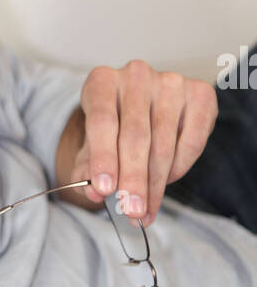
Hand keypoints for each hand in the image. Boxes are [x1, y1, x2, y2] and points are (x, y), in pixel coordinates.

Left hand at [63, 61, 217, 225]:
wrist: (138, 108)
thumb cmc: (111, 130)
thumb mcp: (91, 148)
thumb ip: (87, 171)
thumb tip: (94, 192)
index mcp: (101, 82)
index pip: (102, 122)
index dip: (103, 158)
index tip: (104, 189)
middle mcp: (136, 75)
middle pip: (135, 136)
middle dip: (133, 180)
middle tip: (131, 211)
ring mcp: (170, 82)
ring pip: (163, 143)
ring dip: (155, 184)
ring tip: (146, 210)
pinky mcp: (199, 94)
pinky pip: (191, 141)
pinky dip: (179, 168)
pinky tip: (166, 182)